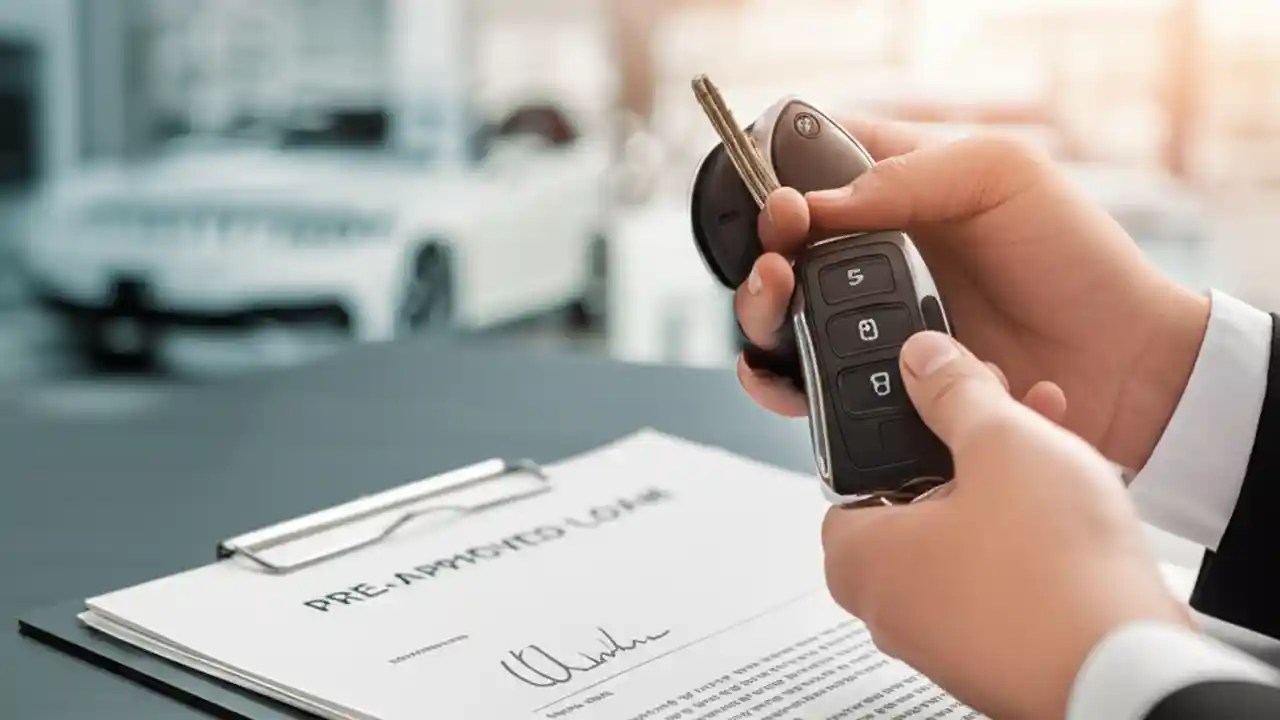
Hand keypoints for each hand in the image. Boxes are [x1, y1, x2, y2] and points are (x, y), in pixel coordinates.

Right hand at [735, 120, 1209, 470]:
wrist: (1123, 367)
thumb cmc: (1076, 259)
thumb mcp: (1004, 173)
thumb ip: (910, 174)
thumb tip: (823, 205)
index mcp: (902, 190)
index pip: (815, 170)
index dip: (784, 183)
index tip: (788, 206)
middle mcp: (878, 256)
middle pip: (784, 252)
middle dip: (764, 256)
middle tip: (777, 264)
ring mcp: (874, 324)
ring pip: (784, 319)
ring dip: (762, 312)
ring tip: (777, 302)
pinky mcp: (882, 384)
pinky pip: (810, 385)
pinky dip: (779, 381)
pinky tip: (770, 373)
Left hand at [822, 331, 1192, 719]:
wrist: (1132, 672)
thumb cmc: (1053, 573)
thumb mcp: (1002, 444)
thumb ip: (955, 392)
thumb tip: (924, 361)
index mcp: (859, 558)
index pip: (855, 473)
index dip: (903, 423)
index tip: (943, 393)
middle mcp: (890, 607)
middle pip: (918, 501)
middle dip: (970, 445)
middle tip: (1010, 408)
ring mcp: (944, 639)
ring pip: (966, 536)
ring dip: (1008, 483)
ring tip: (1057, 439)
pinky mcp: (999, 656)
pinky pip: (1002, 579)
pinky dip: (1029, 538)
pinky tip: (1074, 503)